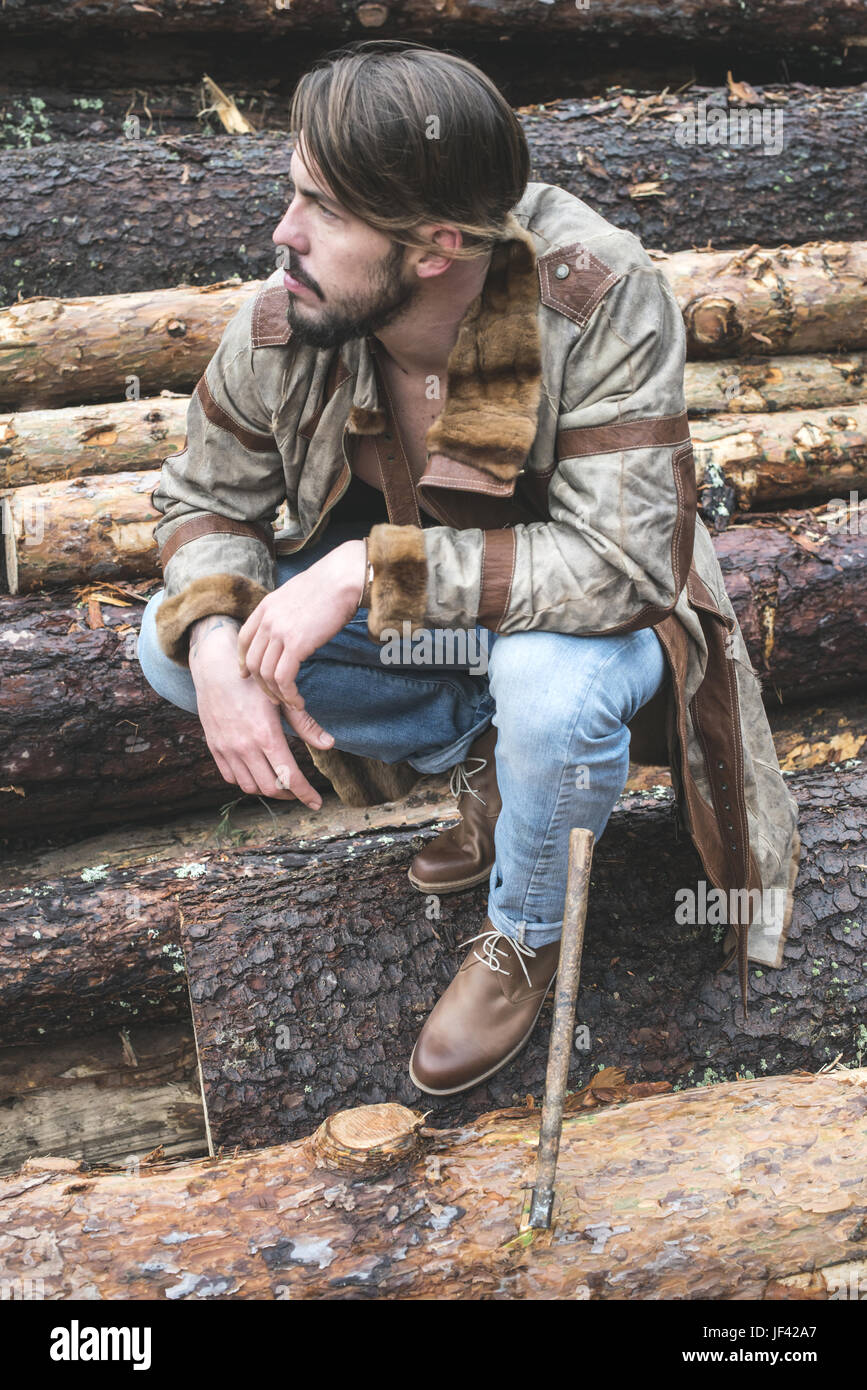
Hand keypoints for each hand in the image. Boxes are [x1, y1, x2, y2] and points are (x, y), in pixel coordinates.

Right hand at [189, 614, 330, 808]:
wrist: (215, 668)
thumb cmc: (254, 682)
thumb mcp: (282, 700)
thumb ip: (305, 725)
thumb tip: (329, 744)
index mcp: (266, 736)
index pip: (289, 777)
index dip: (305, 794)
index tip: (316, 803)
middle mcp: (245, 747)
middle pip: (270, 788)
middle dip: (289, 794)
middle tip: (299, 791)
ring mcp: (227, 749)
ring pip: (249, 786)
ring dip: (267, 789)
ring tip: (279, 782)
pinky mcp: (215, 747)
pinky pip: (231, 777)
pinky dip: (246, 781)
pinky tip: (257, 773)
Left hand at [237, 539, 365, 707]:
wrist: (342, 579)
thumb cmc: (329, 586)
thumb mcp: (296, 594)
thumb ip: (286, 611)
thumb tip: (291, 624)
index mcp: (266, 607)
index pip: (243, 639)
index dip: (243, 660)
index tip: (248, 674)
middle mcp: (268, 620)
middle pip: (253, 661)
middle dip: (261, 684)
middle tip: (274, 696)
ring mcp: (280, 632)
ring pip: (266, 674)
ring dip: (277, 694)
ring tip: (290, 703)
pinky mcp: (296, 644)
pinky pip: (283, 678)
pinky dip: (288, 694)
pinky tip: (298, 700)